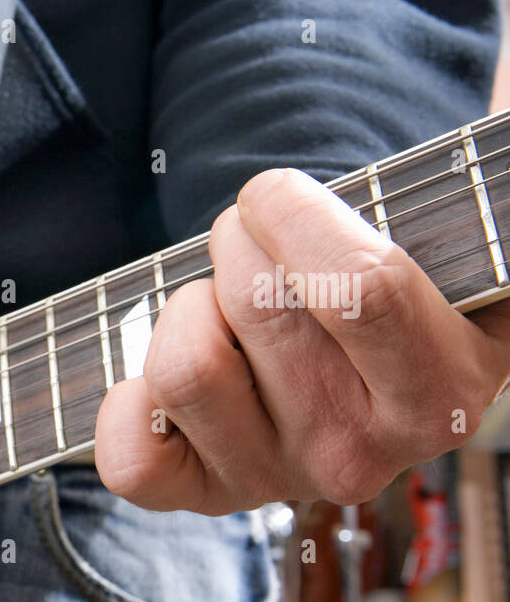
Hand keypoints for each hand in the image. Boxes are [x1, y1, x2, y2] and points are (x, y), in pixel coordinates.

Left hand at [95, 167, 509, 514]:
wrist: (375, 384)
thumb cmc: (409, 292)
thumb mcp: (454, 253)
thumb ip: (441, 210)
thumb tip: (472, 107)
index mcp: (440, 390)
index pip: (357, 286)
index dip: (292, 212)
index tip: (276, 194)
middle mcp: (358, 451)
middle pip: (255, 307)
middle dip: (238, 245)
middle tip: (253, 245)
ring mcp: (276, 479)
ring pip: (186, 368)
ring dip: (189, 311)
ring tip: (224, 310)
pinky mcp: (207, 494)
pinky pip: (131, 458)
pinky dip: (129, 401)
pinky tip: (168, 372)